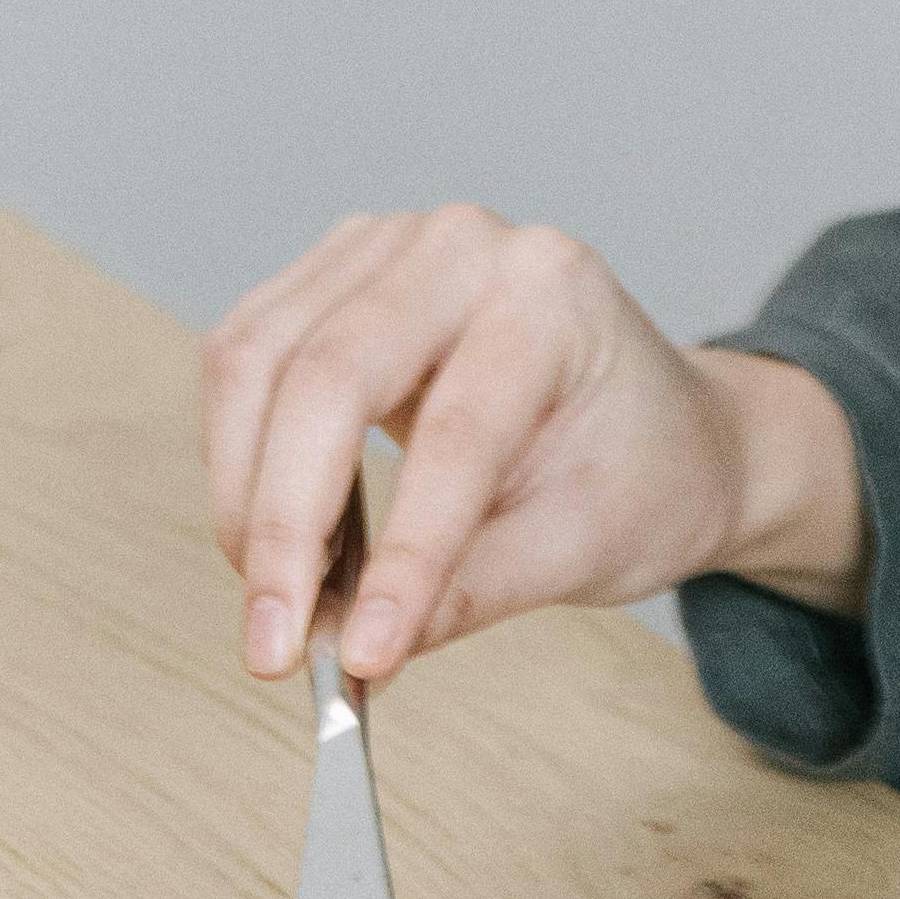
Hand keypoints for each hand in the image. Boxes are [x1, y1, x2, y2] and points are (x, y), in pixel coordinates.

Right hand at [199, 206, 866, 685]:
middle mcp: (464, 244)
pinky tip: (271, 532)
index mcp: (553, 296)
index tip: (359, 653)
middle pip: (329, 375)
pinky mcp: (334, 272)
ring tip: (278, 601)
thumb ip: (467, 596)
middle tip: (275, 648)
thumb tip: (357, 654)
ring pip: (256, 361)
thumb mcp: (580, 548)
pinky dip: (238, 456)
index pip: (456, 431)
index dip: (400, 552)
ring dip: (244, 495)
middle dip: (284, 524)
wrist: (661, 424)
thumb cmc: (638, 473)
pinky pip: (245, 355)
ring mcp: (389, 245)